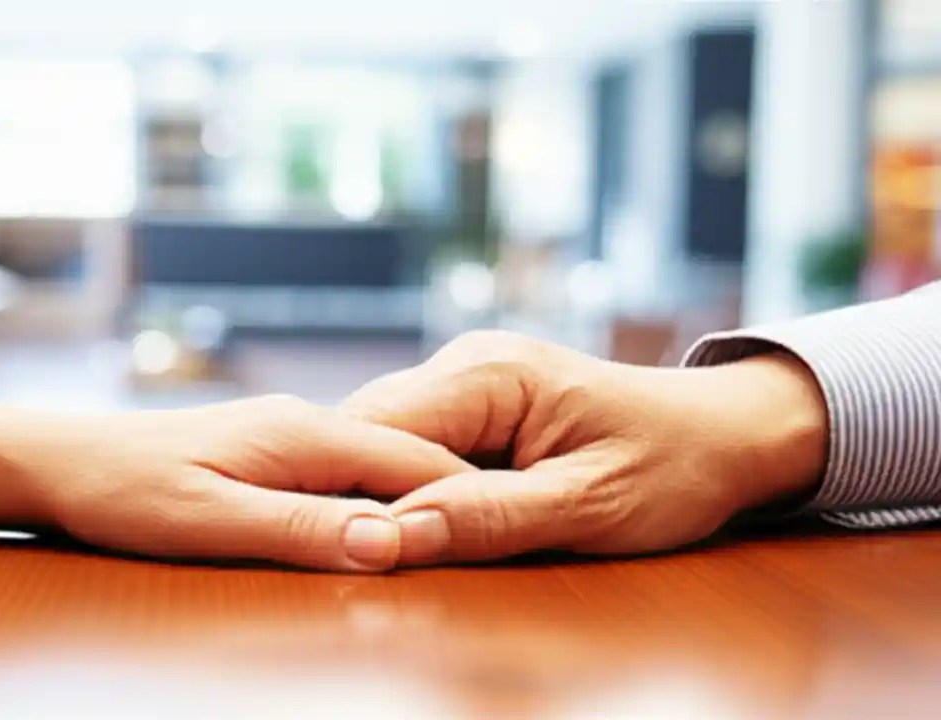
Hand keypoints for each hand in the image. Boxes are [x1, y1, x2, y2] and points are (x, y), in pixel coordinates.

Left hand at [1, 395, 471, 571]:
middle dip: (458, 496)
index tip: (519, 529)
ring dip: (419, 500)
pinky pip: (346, 472)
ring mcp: (287, 433)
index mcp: (303, 434)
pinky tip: (387, 523)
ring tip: (466, 533)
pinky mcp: (269, 450)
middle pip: (406, 459)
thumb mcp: (210, 523)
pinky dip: (378, 498)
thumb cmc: (126, 494)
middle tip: (512, 535)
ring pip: (378, 464)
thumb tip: (384, 544)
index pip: (413, 464)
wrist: (62, 463)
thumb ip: (299, 529)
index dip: (466, 500)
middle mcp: (304, 423)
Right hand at [342, 331, 827, 564]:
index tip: (352, 548)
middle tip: (370, 554)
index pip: (374, 425)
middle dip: (360, 490)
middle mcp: (463, 362)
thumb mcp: (590, 505)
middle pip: (364, 428)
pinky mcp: (471, 406)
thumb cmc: (675, 464)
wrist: (725, 433)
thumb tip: (395, 536)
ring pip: (382, 438)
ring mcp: (464, 380)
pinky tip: (428, 520)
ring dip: (385, 490)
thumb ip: (492, 518)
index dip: (351, 487)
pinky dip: (410, 485)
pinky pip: (414, 444)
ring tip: (400, 541)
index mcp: (487, 372)